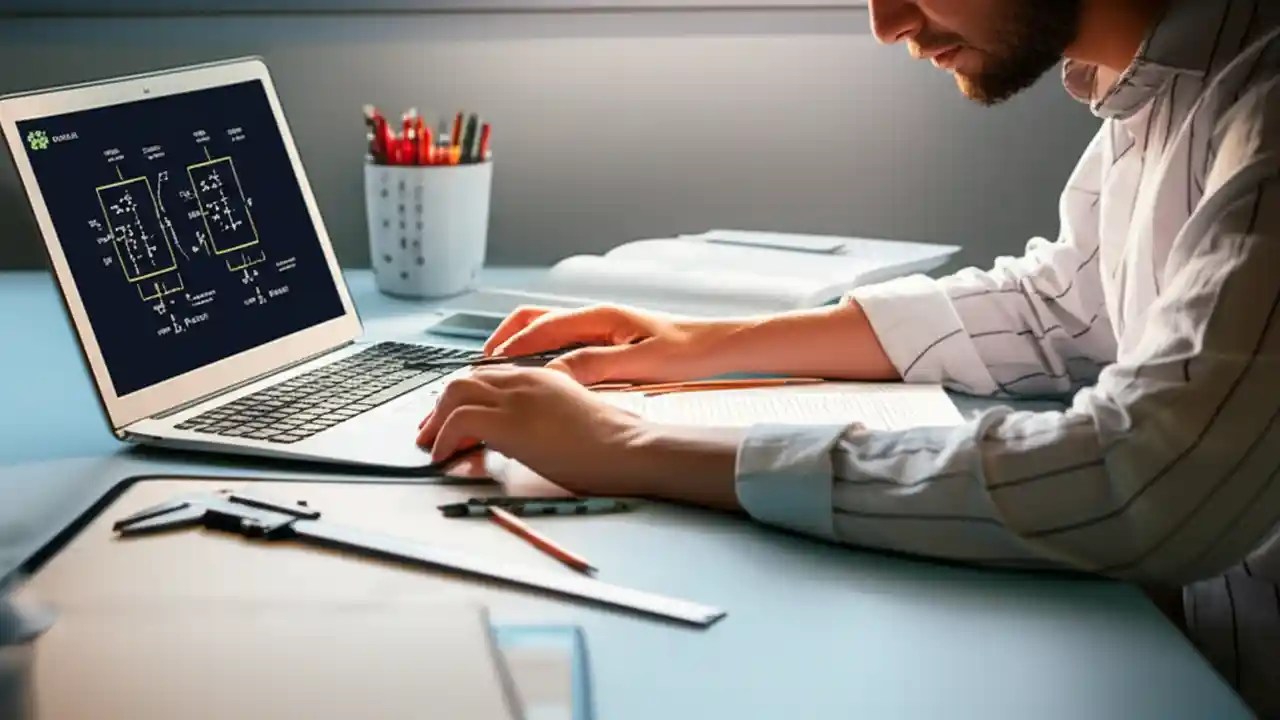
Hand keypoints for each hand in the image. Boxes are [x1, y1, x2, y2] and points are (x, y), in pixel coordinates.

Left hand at [416, 366, 744, 509]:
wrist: (629, 449)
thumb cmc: (617, 444)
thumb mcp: (579, 418)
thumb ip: (549, 417)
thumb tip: (527, 438)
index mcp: (544, 377)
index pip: (489, 377)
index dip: (466, 398)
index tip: (454, 420)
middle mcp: (526, 380)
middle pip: (464, 379)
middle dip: (441, 406)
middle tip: (432, 432)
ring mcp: (516, 398)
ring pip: (454, 392)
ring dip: (435, 420)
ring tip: (432, 446)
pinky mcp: (509, 422)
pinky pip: (457, 421)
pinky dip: (442, 439)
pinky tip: (443, 458)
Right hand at [482, 305, 737, 385]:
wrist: (719, 346)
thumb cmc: (687, 351)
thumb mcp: (641, 363)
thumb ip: (596, 365)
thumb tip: (555, 372)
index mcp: (600, 316)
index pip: (541, 327)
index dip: (511, 348)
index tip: (488, 368)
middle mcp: (595, 316)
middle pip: (534, 319)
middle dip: (504, 340)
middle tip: (483, 368)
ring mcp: (599, 326)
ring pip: (545, 329)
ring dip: (520, 346)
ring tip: (500, 372)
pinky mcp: (607, 339)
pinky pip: (562, 341)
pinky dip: (540, 353)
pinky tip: (537, 375)